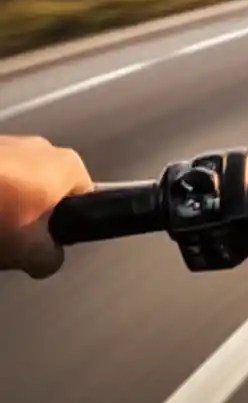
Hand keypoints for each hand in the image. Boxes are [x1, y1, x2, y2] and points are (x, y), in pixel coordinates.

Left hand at [0, 136, 92, 277]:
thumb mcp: (30, 252)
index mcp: (68, 165)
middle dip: (29, 217)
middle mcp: (43, 146)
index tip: (41, 244)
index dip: (66, 227)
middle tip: (8, 242)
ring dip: (2, 206)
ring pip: (13, 184)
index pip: (85, 200)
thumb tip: (48, 260)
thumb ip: (51, 260)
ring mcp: (7, 141)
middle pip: (46, 192)